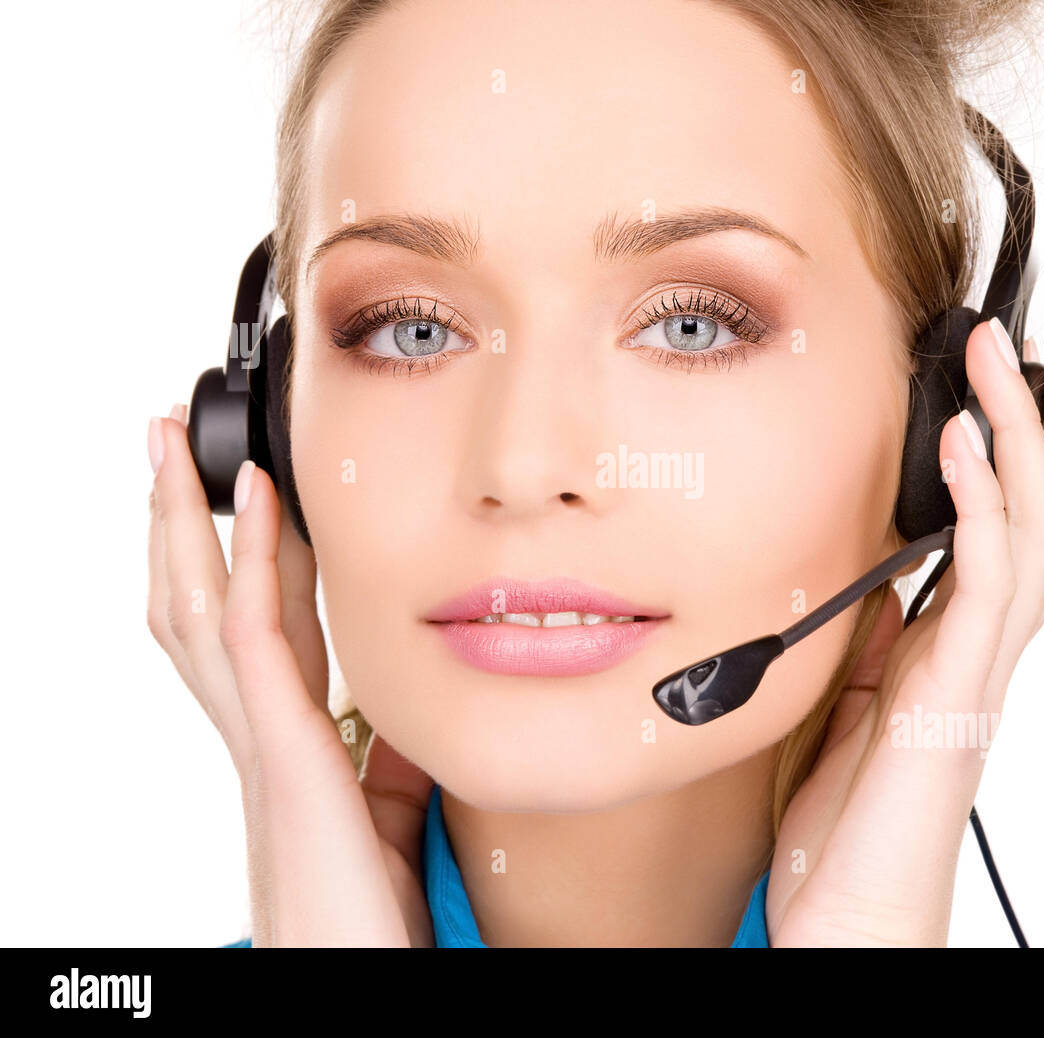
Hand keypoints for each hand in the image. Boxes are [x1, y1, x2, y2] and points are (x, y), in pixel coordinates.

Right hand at [146, 407, 434, 945]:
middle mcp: (257, 730)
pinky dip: (253, 563)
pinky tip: (257, 501)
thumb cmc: (366, 918)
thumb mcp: (390, 817)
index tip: (244, 489)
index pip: (255, 624)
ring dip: (182, 518)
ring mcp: (260, 738)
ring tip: (170, 442)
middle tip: (162, 440)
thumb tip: (403, 719)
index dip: (244, 553)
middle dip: (174, 517)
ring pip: (200, 606)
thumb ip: (388, 762)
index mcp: (286, 738)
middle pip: (198, 601)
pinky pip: (257, 639)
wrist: (353, 980)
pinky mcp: (284, 752)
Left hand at [767, 301, 1043, 945]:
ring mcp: (982, 663)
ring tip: (1003, 352)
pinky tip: (963, 442)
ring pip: (1043, 526)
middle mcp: (992, 641)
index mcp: (967, 633)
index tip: (1034, 356)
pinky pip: (982, 579)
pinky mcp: (956, 688)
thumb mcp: (860, 688)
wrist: (849, 901)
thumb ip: (883, 624)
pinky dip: (980, 501)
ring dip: (1028, 429)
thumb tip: (883, 566)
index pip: (1033, 514)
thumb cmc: (855, 807)